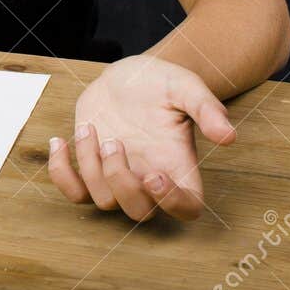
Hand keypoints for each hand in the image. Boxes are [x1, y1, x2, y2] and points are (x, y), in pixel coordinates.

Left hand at [45, 53, 236, 221]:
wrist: (129, 77)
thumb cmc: (162, 83)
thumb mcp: (186, 86)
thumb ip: (207, 108)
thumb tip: (229, 136)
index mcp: (179, 165)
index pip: (187, 207)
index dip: (172, 203)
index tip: (153, 175)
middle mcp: (149, 179)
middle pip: (139, 213)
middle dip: (121, 182)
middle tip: (114, 142)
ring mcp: (119, 178)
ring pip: (103, 200)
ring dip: (90, 165)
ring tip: (91, 127)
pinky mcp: (91, 170)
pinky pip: (73, 192)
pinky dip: (61, 174)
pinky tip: (61, 141)